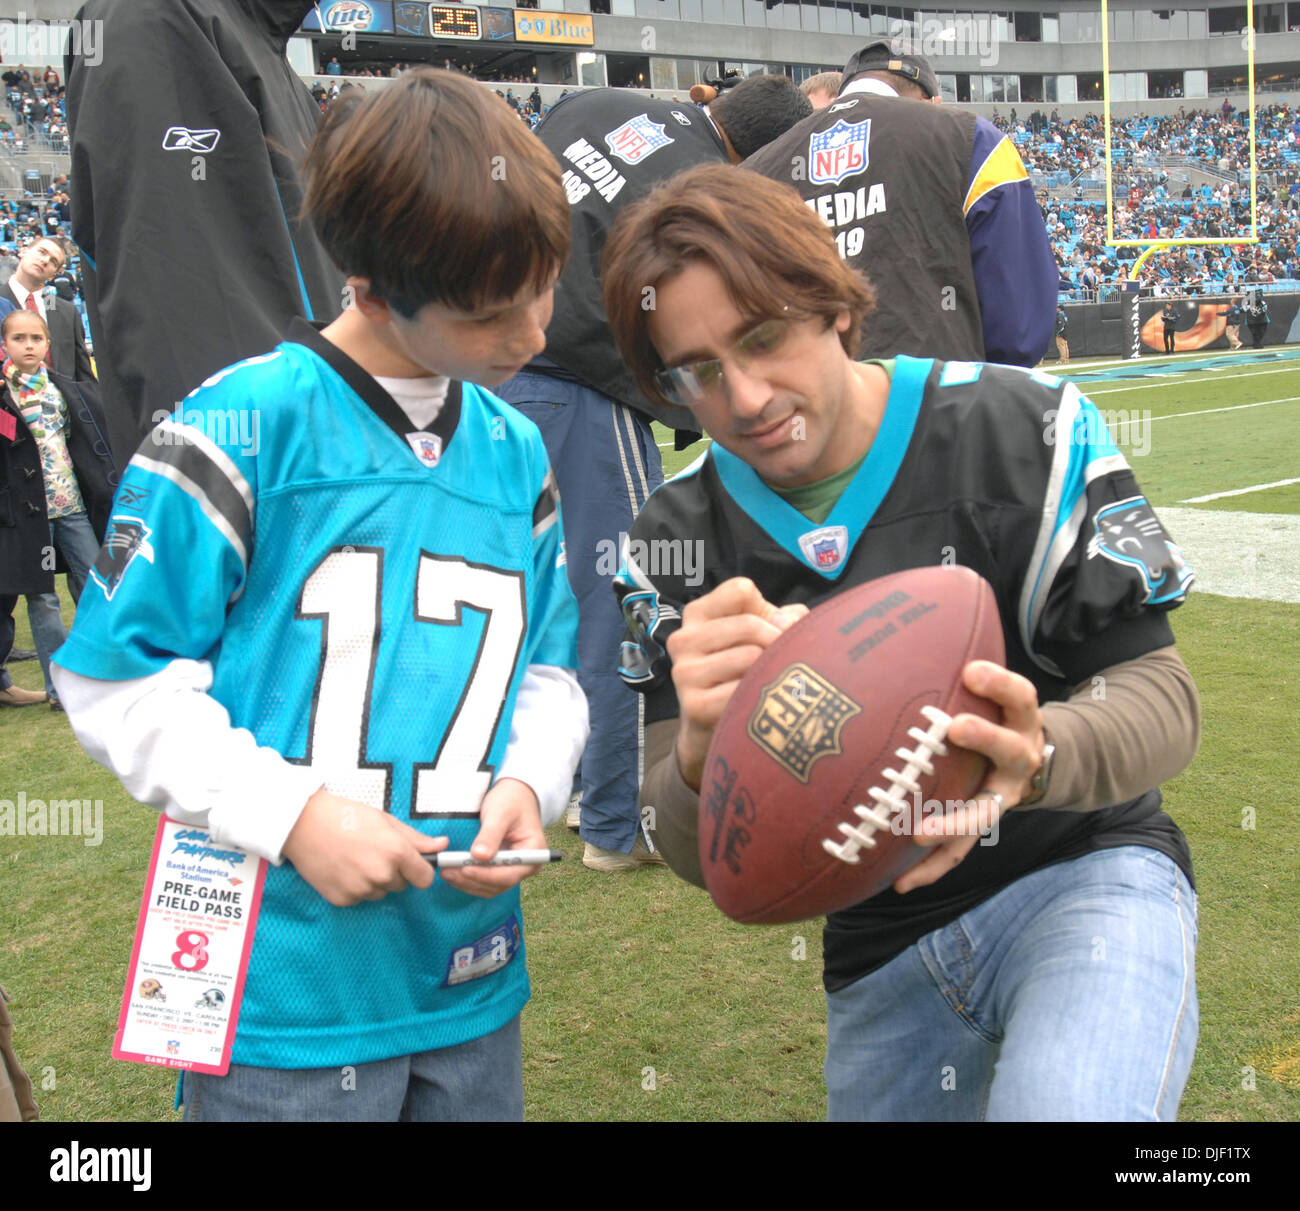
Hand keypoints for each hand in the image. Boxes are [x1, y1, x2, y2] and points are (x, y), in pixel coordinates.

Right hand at [283, 787, 442, 906]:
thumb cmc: (346, 816)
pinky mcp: (342, 900)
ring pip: (380, 892)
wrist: (303, 824)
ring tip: (355, 857)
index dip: (420, 871)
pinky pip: (359, 898)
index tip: (413, 865)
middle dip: (394, 872)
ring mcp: (361, 889)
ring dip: (374, 880)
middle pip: (401, 885)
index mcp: (396, 852)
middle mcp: (381, 874)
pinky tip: (342, 868)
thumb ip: (416, 839)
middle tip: (373, 851)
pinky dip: (354, 887)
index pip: (425, 879)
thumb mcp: (385, 821)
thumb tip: (442, 845)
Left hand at [437, 778, 545, 898]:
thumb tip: (479, 856)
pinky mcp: (501, 869)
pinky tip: (454, 872)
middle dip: (472, 879)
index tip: (465, 869)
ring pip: (490, 887)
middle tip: (447, 871)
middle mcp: (526, 866)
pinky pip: (485, 882)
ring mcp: (513, 870)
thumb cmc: (511, 800)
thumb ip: (490, 834)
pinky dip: (469, 880)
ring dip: (468, 882)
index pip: (510, 873)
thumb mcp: (500, 813)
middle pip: (499, 884)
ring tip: (446, 871)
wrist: (514, 794)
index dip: (486, 875)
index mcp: (534, 853)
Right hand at [666, 577, 809, 789]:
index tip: (771, 634)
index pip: (740, 590)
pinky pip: (745, 689)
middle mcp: (683, 639)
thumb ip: (779, 617)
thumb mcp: (755, 637)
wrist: (712, 730)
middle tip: (780, 663)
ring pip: (750, 656)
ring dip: (769, 671)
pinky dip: (760, 696)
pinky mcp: (695, 705)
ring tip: (768, 683)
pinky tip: (757, 703)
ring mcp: (685, 673)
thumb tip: (789, 622)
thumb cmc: (740, 674)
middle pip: (750, 624)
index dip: (767, 611)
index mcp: (696, 614)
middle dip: (776, 643)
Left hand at [894, 660, 1044, 894]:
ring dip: (952, 823)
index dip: (999, 682)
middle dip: (984, 737)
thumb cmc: (994, 714)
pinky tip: (900, 882)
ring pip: (984, 813)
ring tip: (917, 832)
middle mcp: (1018, 757)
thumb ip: (963, 672)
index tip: (971, 669)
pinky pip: (960, 850)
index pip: (1020, 695)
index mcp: (1021, 718)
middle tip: (955, 726)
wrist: (1035, 760)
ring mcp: (1004, 795)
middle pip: (1008, 748)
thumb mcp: (991, 692)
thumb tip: (897, 640)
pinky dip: (931, 866)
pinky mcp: (983, 823)